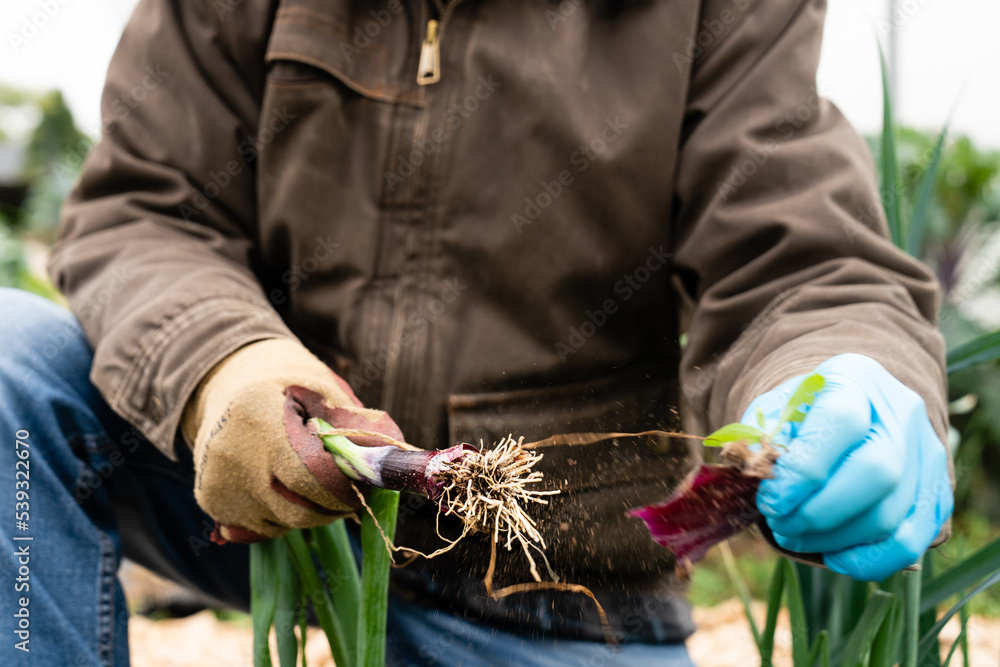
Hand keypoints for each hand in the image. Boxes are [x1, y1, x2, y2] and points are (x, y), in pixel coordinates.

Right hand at [182, 338, 404, 542]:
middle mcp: (230, 455)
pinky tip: (283, 485)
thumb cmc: (286, 384)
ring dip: (311, 511)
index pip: (310, 474)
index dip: (344, 486)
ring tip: (311, 476)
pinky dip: (284, 515)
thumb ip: (355, 422)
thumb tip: (392, 452)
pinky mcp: (211, 502)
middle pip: (299, 508)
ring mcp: (217, 483)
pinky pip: (263, 528)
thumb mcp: (322, 389)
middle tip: (347, 487)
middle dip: (334, 504)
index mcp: (258, 416)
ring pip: (284, 524)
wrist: (226, 382)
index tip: (362, 481)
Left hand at [740, 353, 952, 580]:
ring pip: (891, 513)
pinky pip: (911, 541)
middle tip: (780, 523)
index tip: (769, 500)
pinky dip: (868, 560)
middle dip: (818, 512)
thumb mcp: (773, 410)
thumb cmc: (801, 414)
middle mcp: (900, 413)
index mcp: (855, 379)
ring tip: (793, 535)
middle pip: (877, 472)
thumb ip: (762, 437)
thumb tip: (755, 473)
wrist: (848, 409)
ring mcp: (926, 454)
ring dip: (833, 538)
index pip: (841, 422)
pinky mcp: (935, 493)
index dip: (802, 471)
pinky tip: (833, 556)